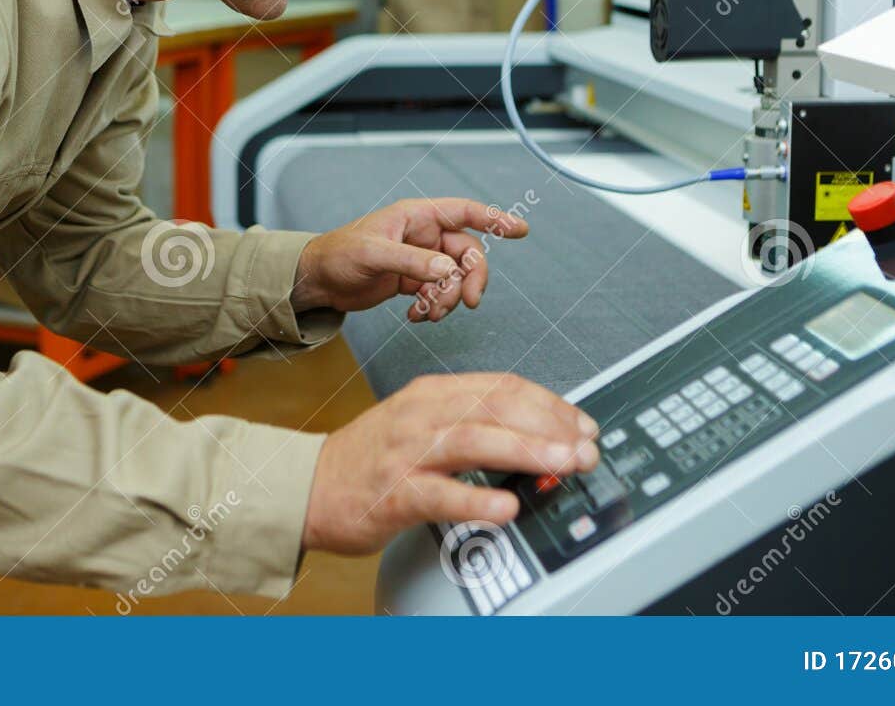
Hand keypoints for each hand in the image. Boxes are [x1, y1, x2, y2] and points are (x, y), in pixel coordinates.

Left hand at [290, 198, 527, 320]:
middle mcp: (423, 235)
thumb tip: (448, 271)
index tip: (520, 229)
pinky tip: (414, 316)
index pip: (464, 212)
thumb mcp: (373, 255)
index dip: (494, 218)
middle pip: (466, 254)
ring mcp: (420, 259)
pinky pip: (438, 294)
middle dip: (470, 279)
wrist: (318, 281)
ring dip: (448, 299)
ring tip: (426, 313)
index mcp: (416, 217)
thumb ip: (412, 262)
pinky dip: (432, 307)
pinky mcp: (413, 281)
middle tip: (468, 304)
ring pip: (454, 278)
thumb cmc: (338, 255)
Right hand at [302, 373, 599, 554]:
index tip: (582, 425)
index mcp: (434, 393)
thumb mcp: (423, 427)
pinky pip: (439, 494)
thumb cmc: (370, 460)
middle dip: (549, 424)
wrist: (308, 486)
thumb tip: (538, 441)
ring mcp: (406, 451)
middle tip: (586, 447)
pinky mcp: (393, 492)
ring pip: (472, 439)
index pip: (503, 386)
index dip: (550, 404)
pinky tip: (506, 509)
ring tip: (562, 464)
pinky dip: (476, 501)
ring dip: (525, 449)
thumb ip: (475, 428)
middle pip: (495, 405)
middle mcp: (422, 414)